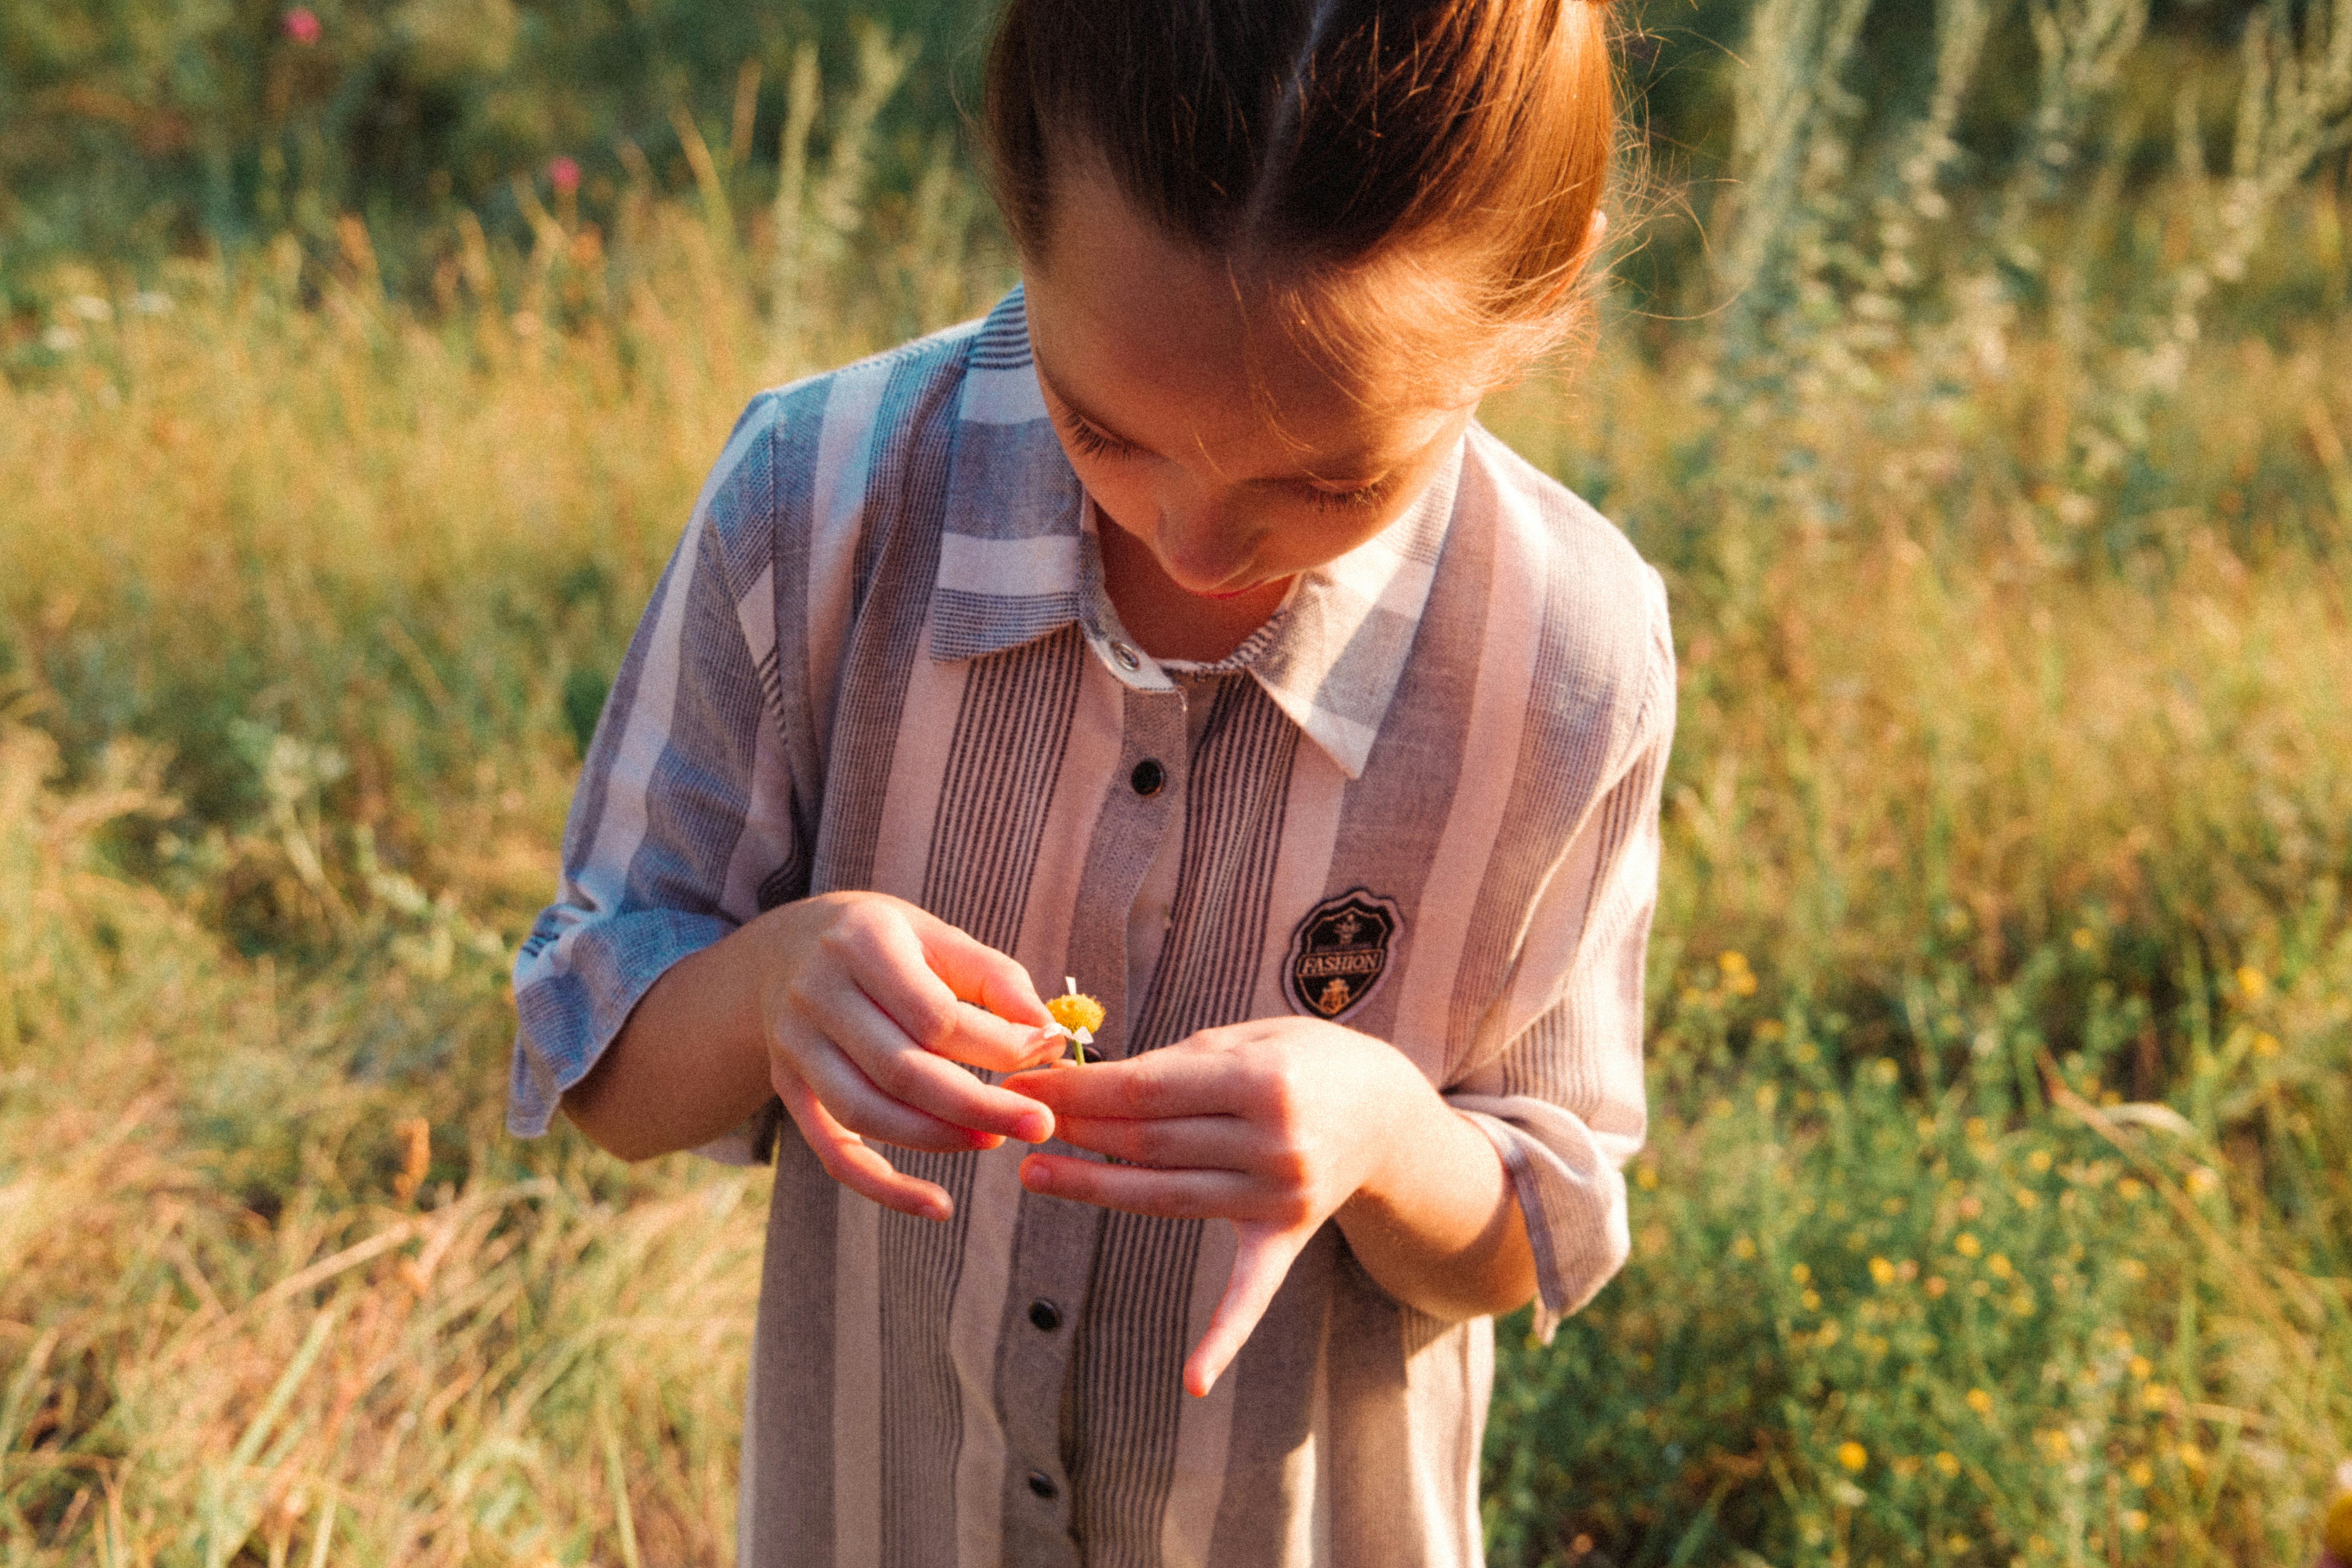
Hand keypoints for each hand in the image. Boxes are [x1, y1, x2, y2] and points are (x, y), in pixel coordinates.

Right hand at [757, 892, 1062, 1220]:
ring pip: (865, 1113)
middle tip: (1039, 1122)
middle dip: (978, 1105)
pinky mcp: (789, 1088)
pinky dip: (883, 1187)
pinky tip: (937, 1205)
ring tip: (994, 1140)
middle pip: (900, 1069)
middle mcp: (817, 993)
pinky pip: (833, 1151)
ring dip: (938, 1139)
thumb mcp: (936, 936)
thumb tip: (1047, 1029)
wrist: (788, 949)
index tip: (1046, 1052)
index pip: (935, 1015)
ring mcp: (795, 1045)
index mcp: (861, 943)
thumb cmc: (884, 942)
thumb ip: (995, 978)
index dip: (998, 1044)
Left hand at [1004, 1017, 1434, 1395]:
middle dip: (1077, 1126)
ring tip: (1034, 1172)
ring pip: (1167, 1196)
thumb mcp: (1248, 1037)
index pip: (1147, 1091)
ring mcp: (1280, 1197)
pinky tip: (1194, 1380)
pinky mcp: (1285, 1236)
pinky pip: (1250, 1293)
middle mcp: (1274, 1144)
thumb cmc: (1306, 1061)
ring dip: (1094, 1186)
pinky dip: (1224, 1338)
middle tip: (1018, 1116)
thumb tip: (1094, 1080)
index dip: (1080, 1090)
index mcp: (1263, 1081)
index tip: (1029, 1084)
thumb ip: (1178, 1062)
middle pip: (1149, 1141)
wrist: (1386, 1112)